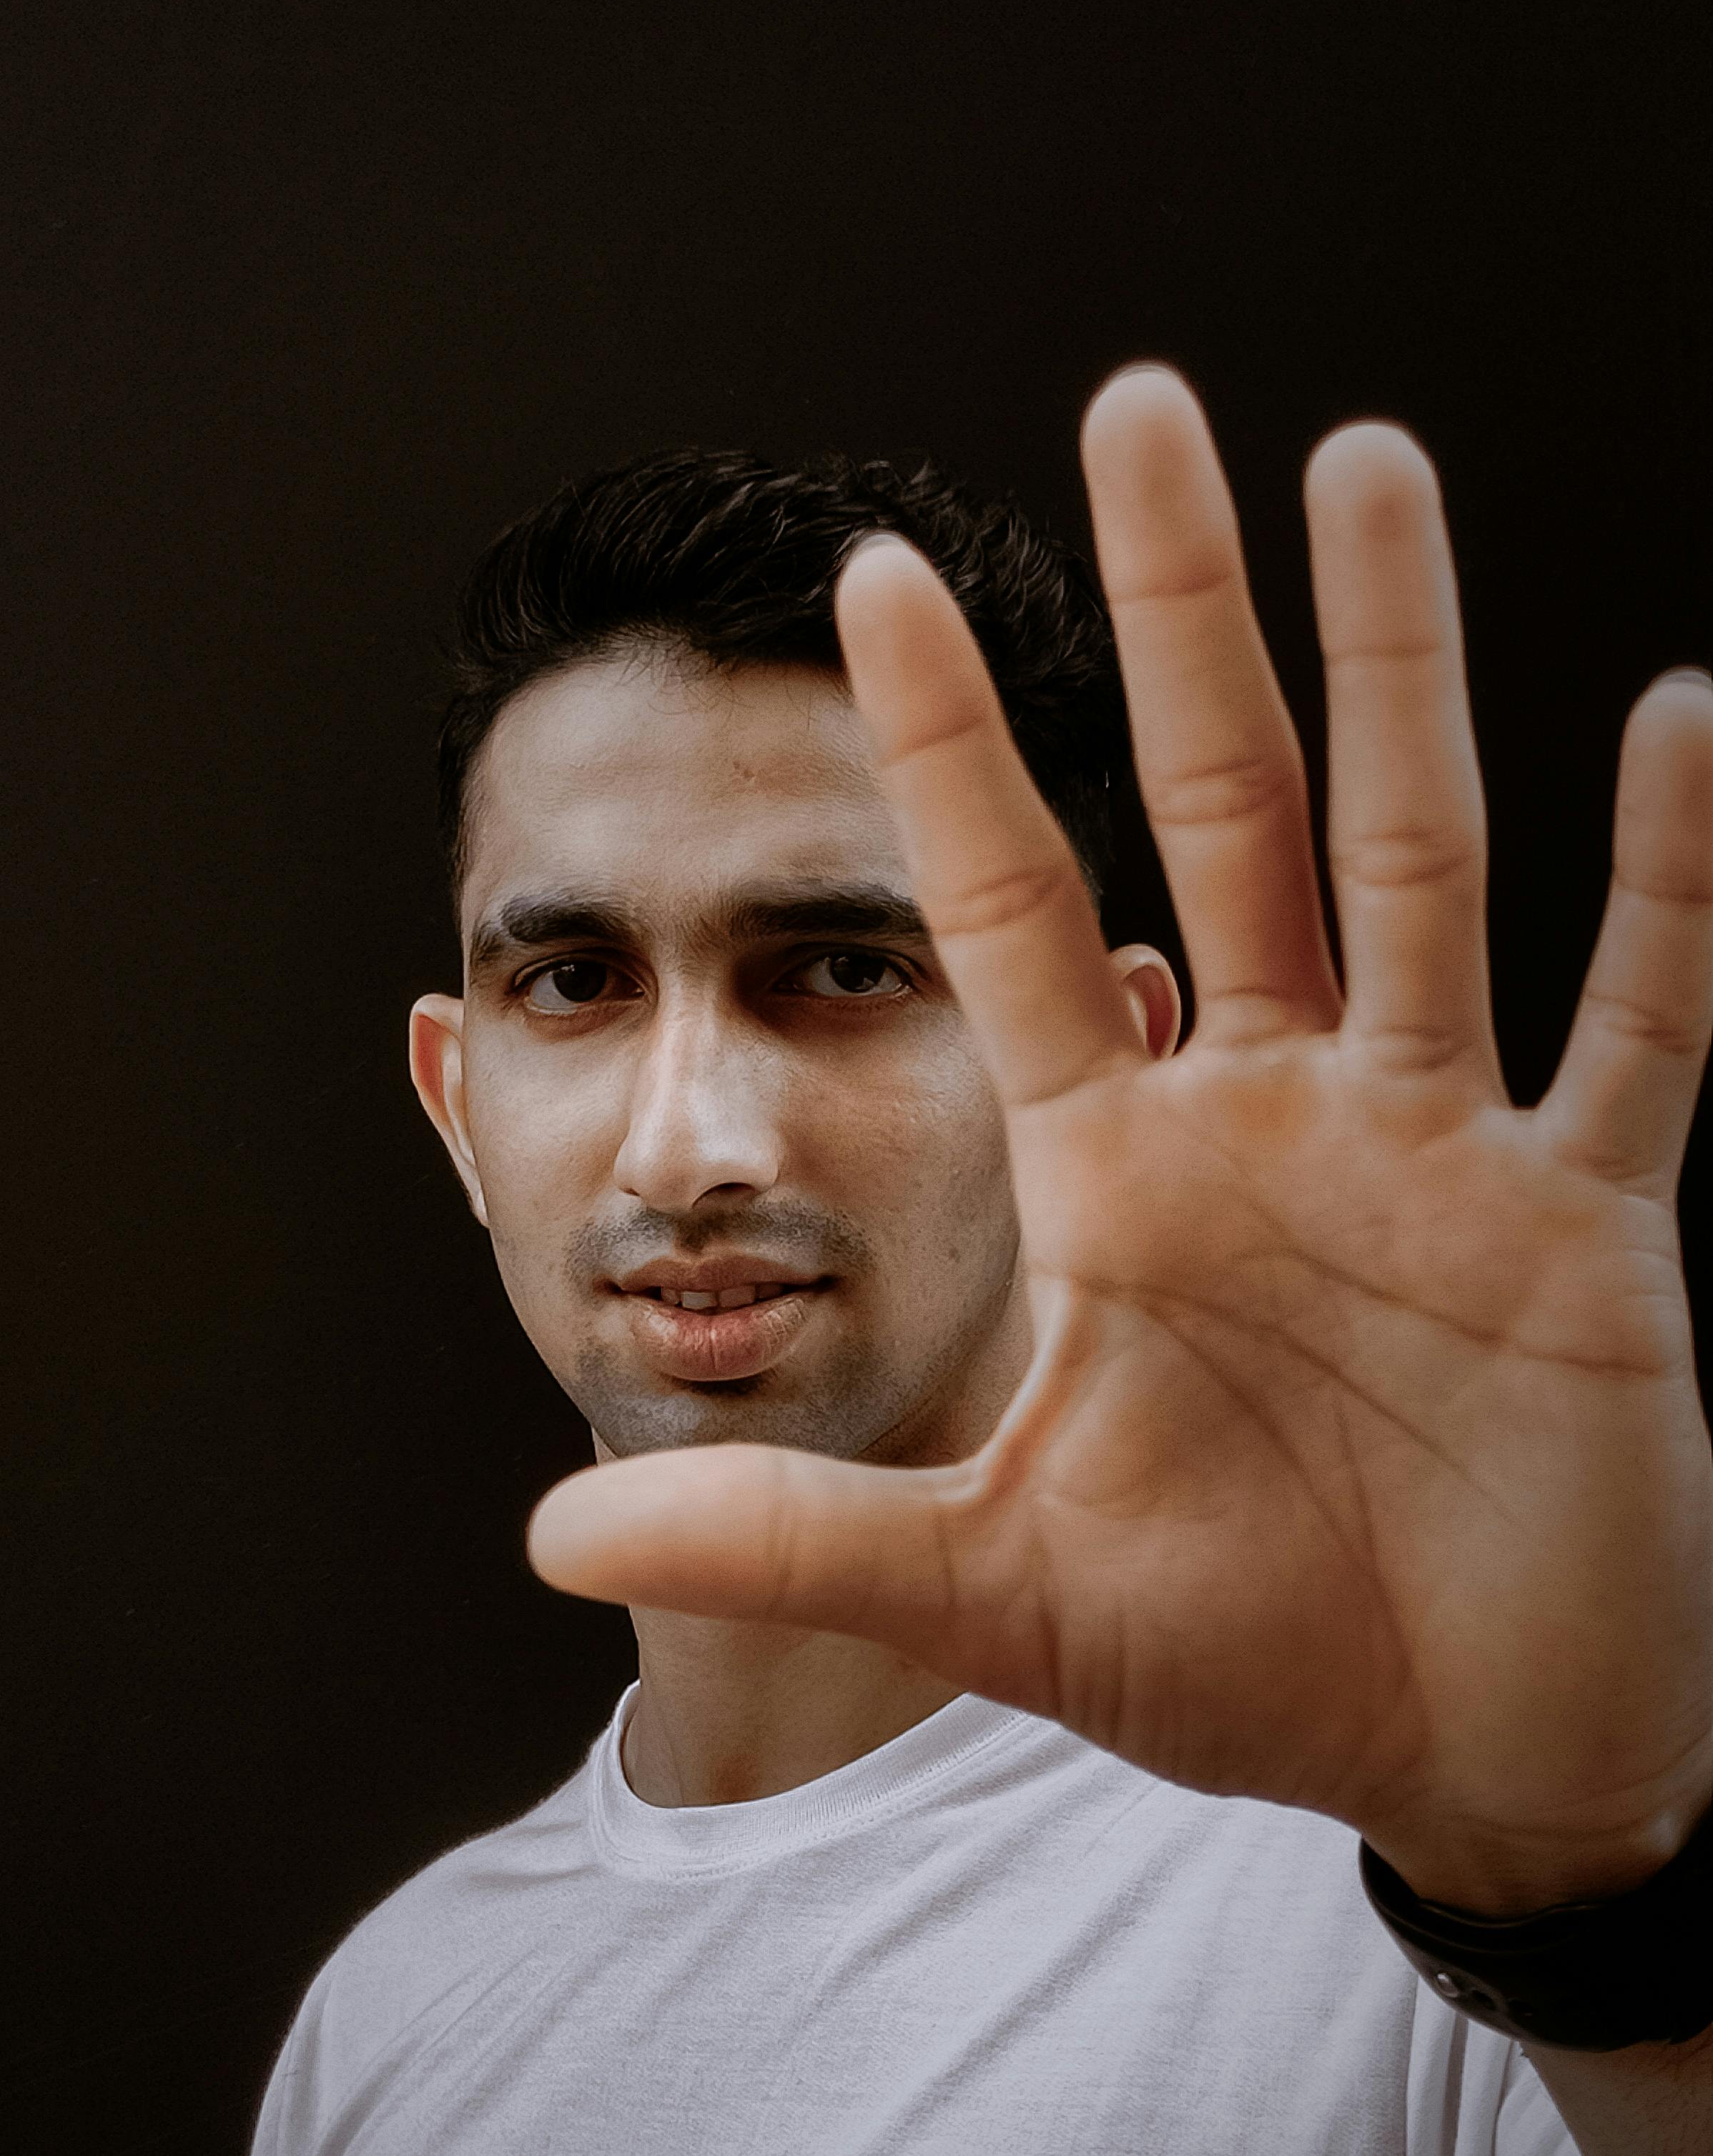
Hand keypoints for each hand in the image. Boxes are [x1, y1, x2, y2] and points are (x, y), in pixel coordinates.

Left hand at [530, 368, 1712, 1912]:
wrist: (1463, 1751)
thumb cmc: (1244, 1657)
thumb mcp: (994, 1590)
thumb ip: (792, 1540)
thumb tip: (554, 1536)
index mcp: (1123, 1178)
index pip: (1015, 908)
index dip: (948, 748)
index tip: (872, 577)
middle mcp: (1274, 1118)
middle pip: (1222, 812)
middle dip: (1178, 616)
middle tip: (1135, 404)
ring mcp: (1437, 1152)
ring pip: (1419, 857)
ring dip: (1398, 666)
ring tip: (1363, 459)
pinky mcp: (1588, 1226)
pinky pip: (1637, 1024)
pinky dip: (1668, 887)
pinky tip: (1667, 718)